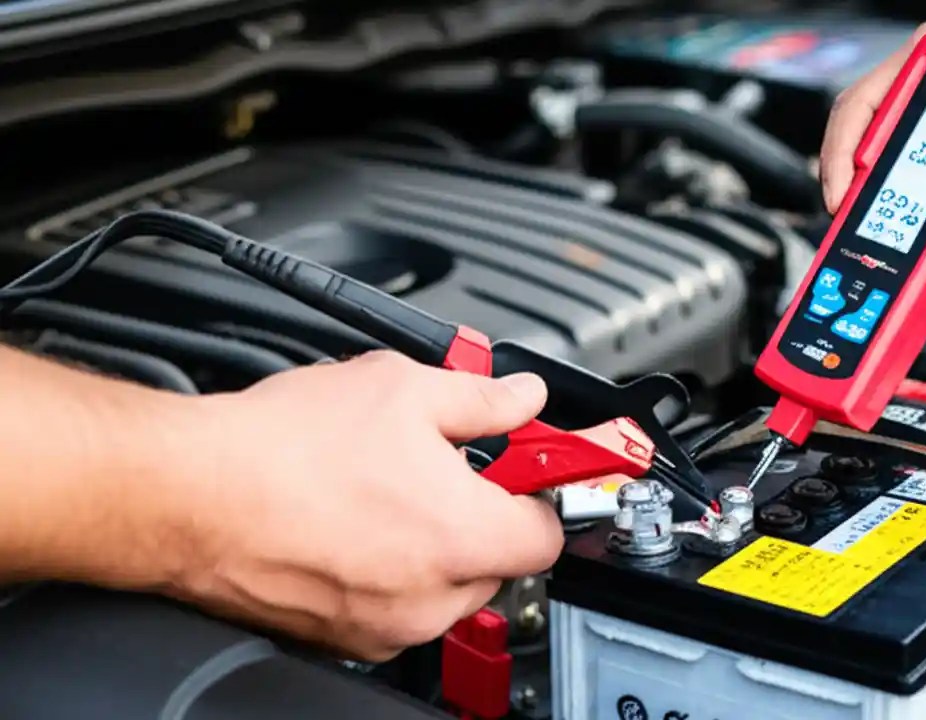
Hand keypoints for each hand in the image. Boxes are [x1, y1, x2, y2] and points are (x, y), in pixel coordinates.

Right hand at [168, 351, 563, 660]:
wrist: (187, 494)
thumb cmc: (284, 449)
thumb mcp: (405, 388)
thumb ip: (484, 398)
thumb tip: (522, 398)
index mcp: (464, 537)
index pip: (550, 534)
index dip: (539, 493)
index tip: (526, 469)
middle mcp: (431, 598)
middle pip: (498, 562)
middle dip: (480, 515)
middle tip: (443, 467)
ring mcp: (383, 627)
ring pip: (443, 588)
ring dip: (431, 545)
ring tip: (381, 490)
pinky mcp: (339, 638)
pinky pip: (390, 607)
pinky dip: (385, 571)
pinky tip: (348, 521)